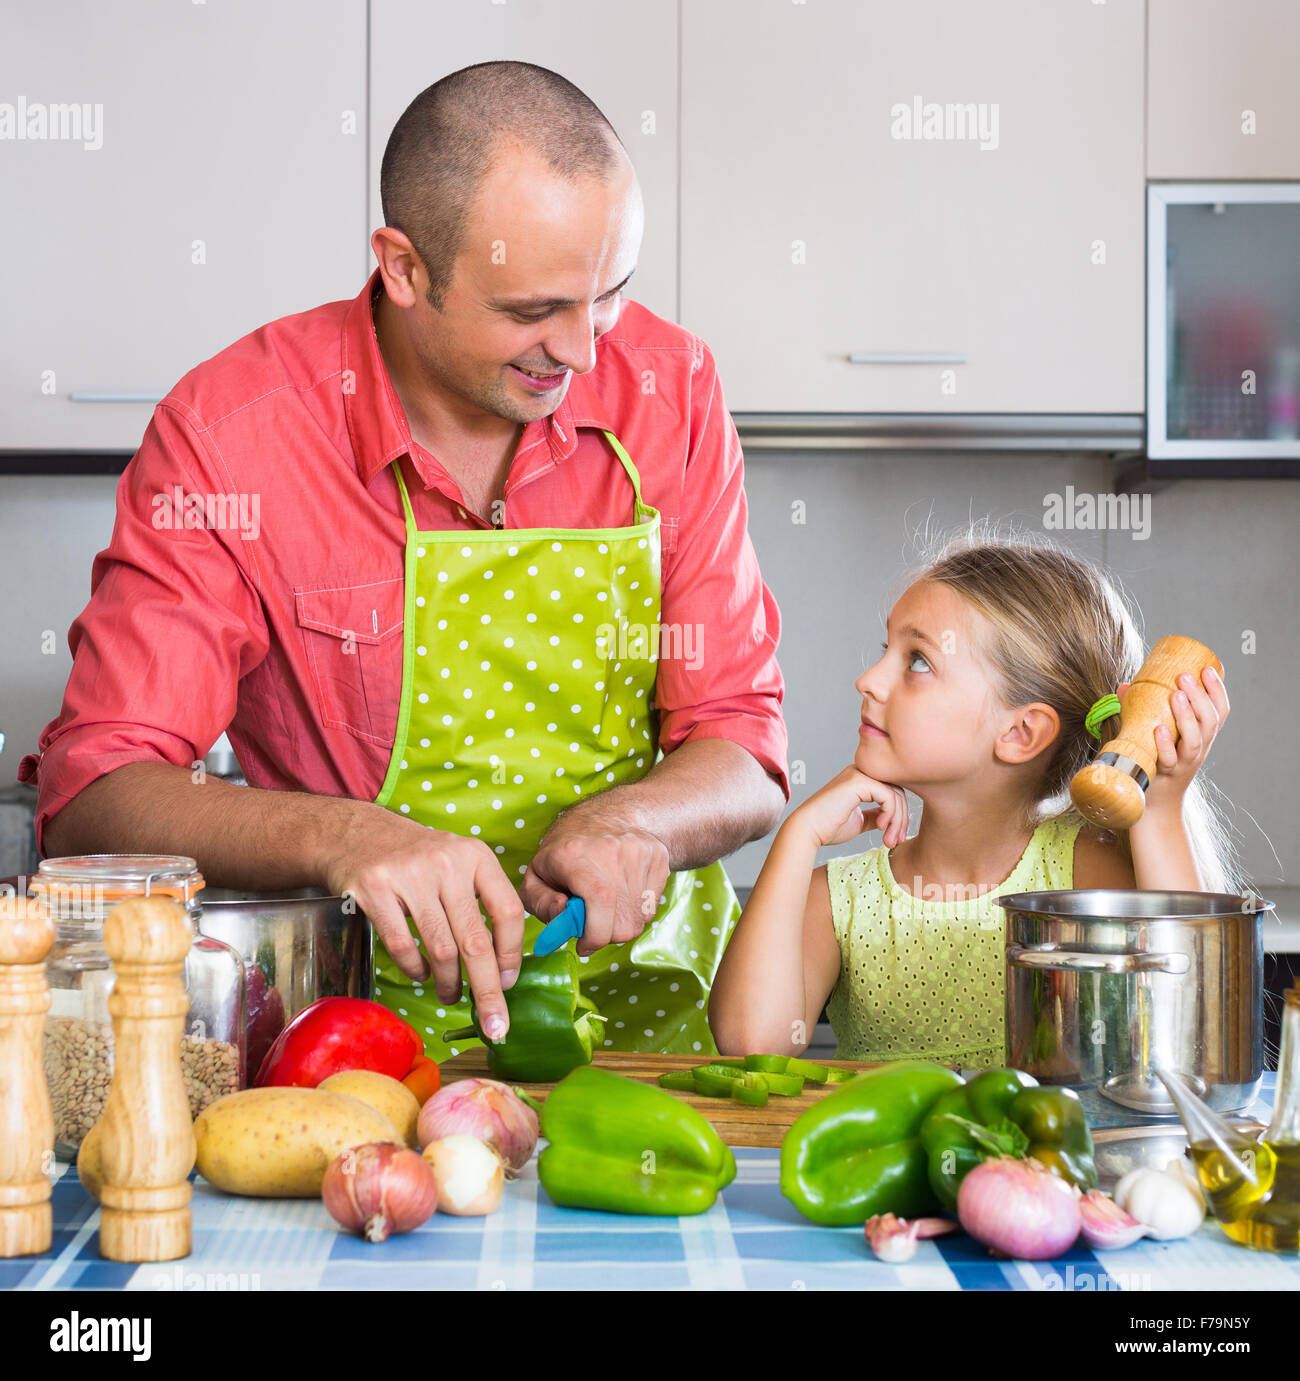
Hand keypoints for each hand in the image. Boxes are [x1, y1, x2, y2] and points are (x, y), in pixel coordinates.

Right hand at [319, 802, 526, 1038]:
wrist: (357, 834)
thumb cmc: (418, 860)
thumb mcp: (457, 864)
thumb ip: (481, 902)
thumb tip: (503, 967)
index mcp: (476, 856)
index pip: (508, 912)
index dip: (512, 955)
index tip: (509, 983)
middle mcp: (447, 862)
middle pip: (476, 940)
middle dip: (488, 991)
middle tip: (494, 1024)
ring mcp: (409, 875)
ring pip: (441, 950)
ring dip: (450, 984)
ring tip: (451, 996)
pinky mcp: (375, 889)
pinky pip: (403, 947)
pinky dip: (416, 971)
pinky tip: (422, 974)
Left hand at [520, 809, 670, 954]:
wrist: (602, 818)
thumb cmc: (563, 855)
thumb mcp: (535, 878)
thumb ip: (541, 904)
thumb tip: (564, 915)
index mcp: (574, 854)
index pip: (601, 901)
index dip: (596, 934)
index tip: (584, 944)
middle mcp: (611, 849)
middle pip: (624, 920)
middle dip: (607, 935)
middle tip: (593, 923)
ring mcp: (639, 851)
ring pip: (641, 918)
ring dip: (622, 922)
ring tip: (607, 905)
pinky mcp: (658, 856)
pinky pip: (653, 905)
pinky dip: (636, 909)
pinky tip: (622, 893)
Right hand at [789, 765, 909, 848]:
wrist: (807, 830)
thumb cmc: (827, 828)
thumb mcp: (859, 821)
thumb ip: (875, 815)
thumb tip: (890, 818)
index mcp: (859, 779)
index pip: (891, 791)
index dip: (899, 815)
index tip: (897, 838)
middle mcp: (860, 772)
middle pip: (897, 791)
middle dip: (901, 819)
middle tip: (898, 841)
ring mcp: (859, 774)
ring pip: (895, 793)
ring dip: (898, 820)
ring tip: (890, 840)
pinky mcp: (858, 782)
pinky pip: (888, 795)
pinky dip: (890, 814)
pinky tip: (881, 827)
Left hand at [1119, 665, 1229, 815]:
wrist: (1152, 807)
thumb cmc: (1154, 764)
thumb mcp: (1156, 737)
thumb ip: (1142, 711)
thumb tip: (1124, 685)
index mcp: (1201, 738)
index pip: (1219, 712)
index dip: (1217, 691)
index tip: (1206, 669)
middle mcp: (1197, 750)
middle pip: (1209, 721)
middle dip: (1200, 696)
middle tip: (1185, 676)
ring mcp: (1183, 764)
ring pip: (1194, 739)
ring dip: (1187, 715)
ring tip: (1176, 695)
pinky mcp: (1165, 775)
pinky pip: (1168, 759)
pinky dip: (1165, 743)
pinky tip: (1158, 728)